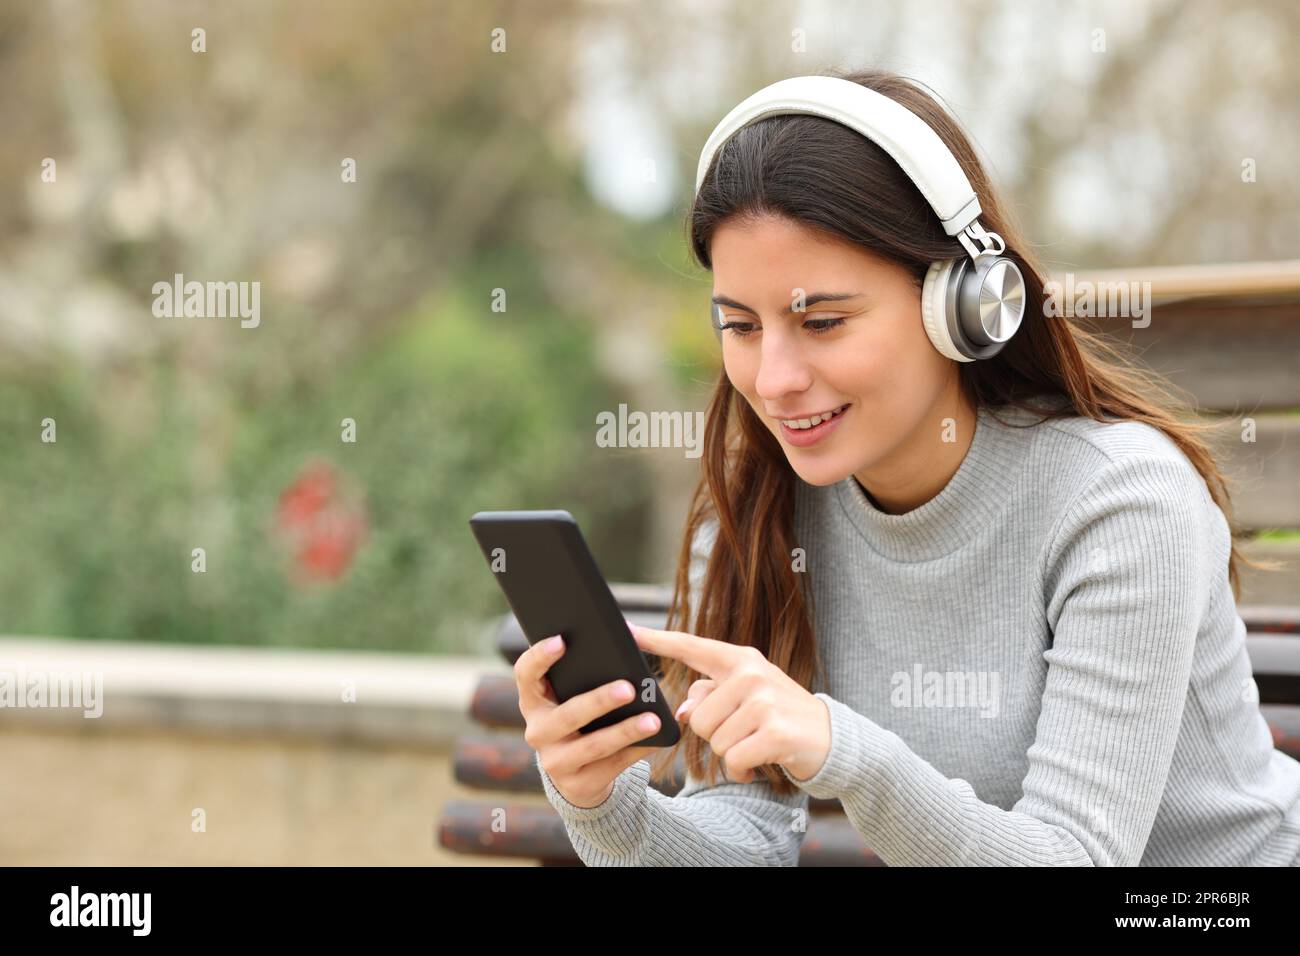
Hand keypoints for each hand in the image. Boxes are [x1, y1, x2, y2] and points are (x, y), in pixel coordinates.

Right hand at [515, 634, 661, 808]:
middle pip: (568, 715)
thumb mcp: (570, 698)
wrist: (576, 774)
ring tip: (652, 720)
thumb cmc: (579, 720)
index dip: (539, 657)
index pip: (525, 675)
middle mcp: (537, 732)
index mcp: (533, 701)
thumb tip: (624, 644)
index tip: (561, 640)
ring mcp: (555, 762)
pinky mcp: (578, 785)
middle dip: (599, 701)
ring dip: (626, 732)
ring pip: (594, 746)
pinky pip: (613, 765)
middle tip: (629, 688)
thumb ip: (583, 677)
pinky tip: (656, 739)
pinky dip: (637, 750)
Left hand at [630, 622, 829, 783]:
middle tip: (744, 732)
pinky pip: (733, 759)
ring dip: (731, 753)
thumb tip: (682, 713)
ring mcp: (764, 701)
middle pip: (697, 718)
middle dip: (715, 735)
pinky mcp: (774, 731)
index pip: (692, 648)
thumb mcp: (745, 696)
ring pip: (713, 740)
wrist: (831, 738)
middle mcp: (750, 674)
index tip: (628, 632)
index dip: (657, 640)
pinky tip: (760, 761)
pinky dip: (742, 769)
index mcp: (740, 659)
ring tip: (755, 743)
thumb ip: (708, 696)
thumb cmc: (778, 715)